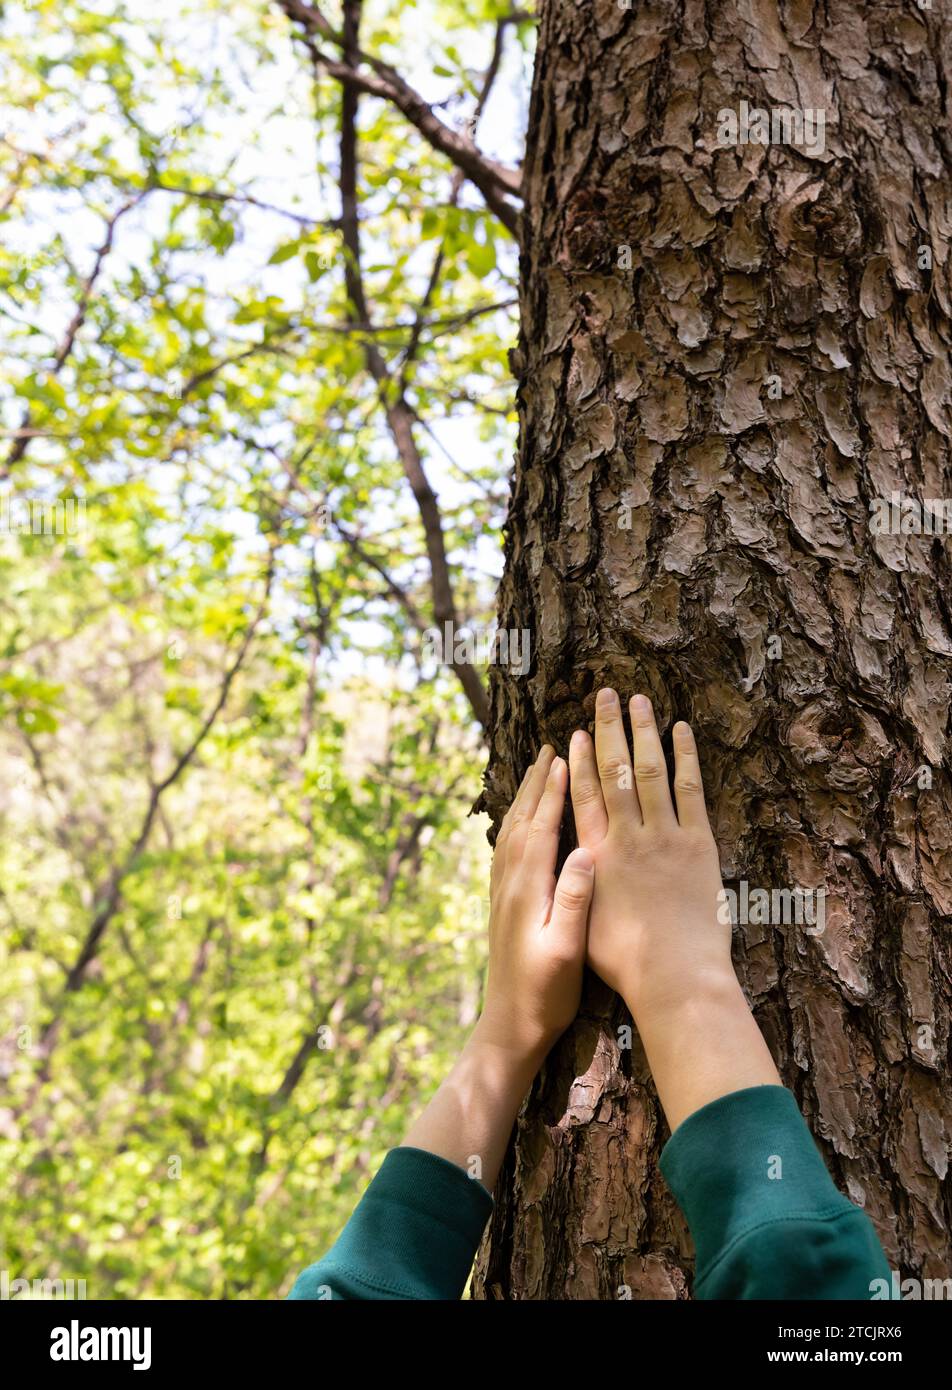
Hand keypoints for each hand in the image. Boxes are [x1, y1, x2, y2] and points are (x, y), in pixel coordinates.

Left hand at [478, 745, 594, 1062]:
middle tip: (551, 748)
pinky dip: (516, 822)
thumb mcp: (566, 950)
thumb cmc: (544, 993)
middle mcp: (508, 884)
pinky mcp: (502, 904)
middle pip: (521, 821)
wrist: (509, 1025)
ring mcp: (502, 893)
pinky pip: (507, 848)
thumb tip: (585, 852)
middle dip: (537, 783)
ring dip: (525, 798)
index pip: (540, 828)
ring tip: (538, 771)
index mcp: (526, 890)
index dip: (552, 791)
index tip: (565, 756)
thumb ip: (575, 900)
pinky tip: (523, 819)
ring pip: (510, 832)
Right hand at [567, 689, 732, 1025]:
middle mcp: (627, 837)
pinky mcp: (699, 845)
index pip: (583, 795)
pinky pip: (690, 790)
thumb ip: (576, 884)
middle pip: (614, 771)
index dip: (579, 760)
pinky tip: (680, 731)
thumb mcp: (582, 924)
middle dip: (608, 729)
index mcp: (596, 856)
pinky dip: (685, 757)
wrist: (674, 978)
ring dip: (643, 731)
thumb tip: (566, 859)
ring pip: (649, 771)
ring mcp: (665, 837)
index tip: (576, 732)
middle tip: (604, 695)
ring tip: (637, 699)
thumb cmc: (626, 963)